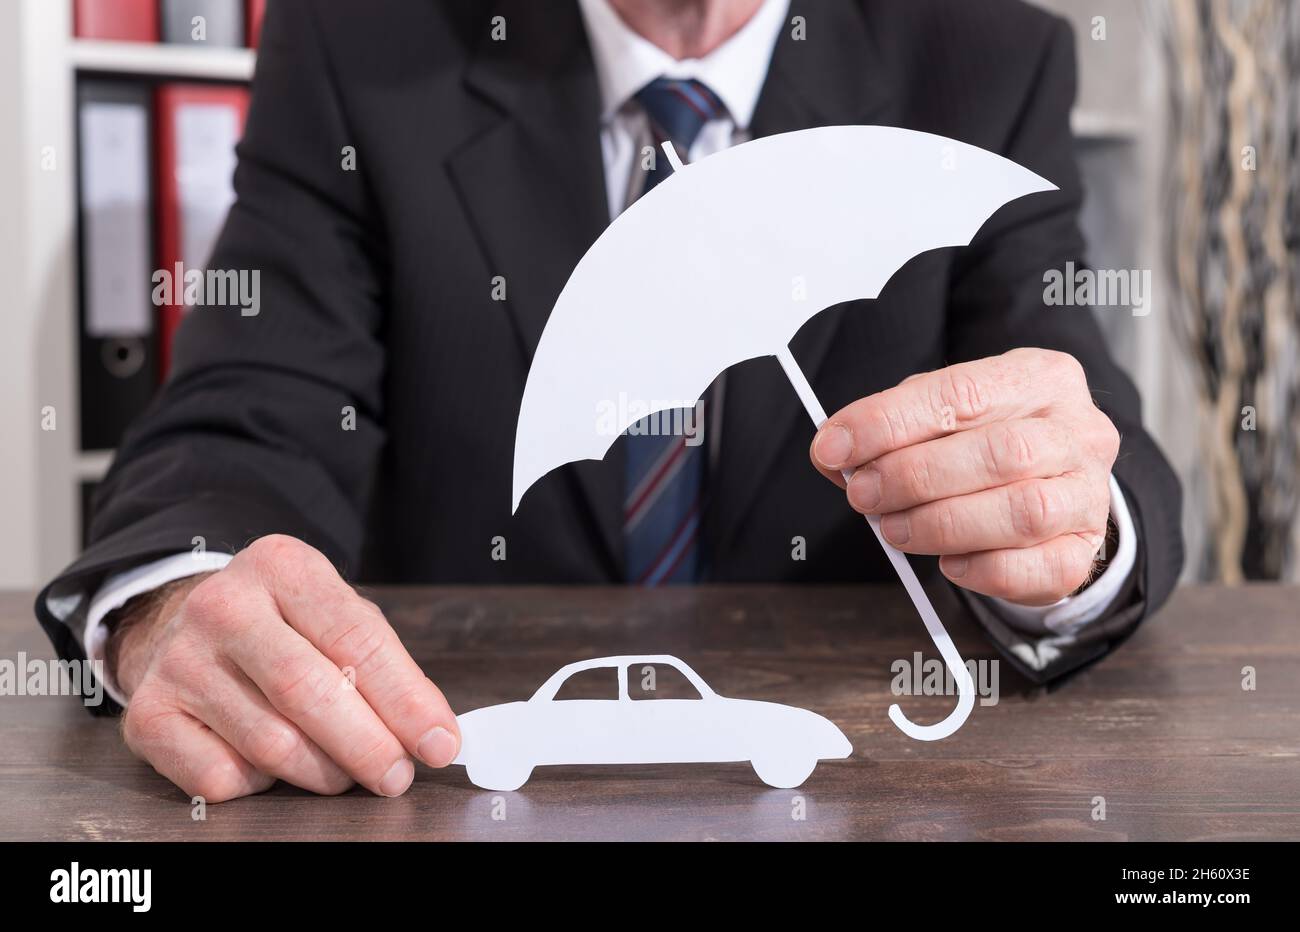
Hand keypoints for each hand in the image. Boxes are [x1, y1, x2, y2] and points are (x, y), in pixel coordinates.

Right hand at [110, 535, 460, 801]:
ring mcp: (179, 659)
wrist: (181, 625)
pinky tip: (268, 763)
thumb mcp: (336, 618)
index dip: (405, 700)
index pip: (356, 639)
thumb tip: (434, 734)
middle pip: (308, 691)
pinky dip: (260, 784)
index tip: (441, 742)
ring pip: (271, 743)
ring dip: (322, 772)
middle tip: (397, 776)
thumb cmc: (282, 627)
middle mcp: (223, 606)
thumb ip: (385, 668)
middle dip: (367, 745)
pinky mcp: (147, 712)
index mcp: (283, 566)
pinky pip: (221, 775)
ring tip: (342, 771)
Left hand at [809, 348, 1119, 605]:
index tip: (834, 446)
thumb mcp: (941, 415)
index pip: (963, 392)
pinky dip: (983, 569)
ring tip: (894, 529)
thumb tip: (834, 453)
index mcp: (1041, 377)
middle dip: (916, 476)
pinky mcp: (1085, 552)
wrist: (1049, 484)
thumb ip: (893, 427)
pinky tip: (948, 562)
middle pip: (1002, 452)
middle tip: (863, 494)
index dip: (891, 422)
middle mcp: (1080, 432)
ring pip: (1022, 511)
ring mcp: (1090, 494)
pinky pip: (1039, 569)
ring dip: (942, 524)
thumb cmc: (985, 441)